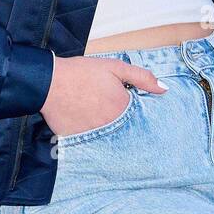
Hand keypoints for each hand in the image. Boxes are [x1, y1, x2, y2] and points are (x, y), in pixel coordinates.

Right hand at [39, 56, 167, 137]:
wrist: (49, 81)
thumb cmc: (82, 73)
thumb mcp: (115, 67)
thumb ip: (142, 77)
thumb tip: (164, 89)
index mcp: (123, 108)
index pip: (142, 118)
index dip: (139, 114)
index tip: (133, 111)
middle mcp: (111, 126)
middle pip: (127, 131)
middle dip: (125, 126)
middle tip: (113, 116)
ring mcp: (95, 136)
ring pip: (111, 140)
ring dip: (111, 134)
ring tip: (101, 122)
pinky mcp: (79, 142)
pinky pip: (92, 146)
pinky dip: (94, 141)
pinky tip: (90, 130)